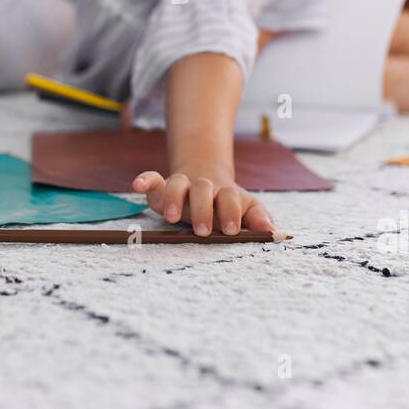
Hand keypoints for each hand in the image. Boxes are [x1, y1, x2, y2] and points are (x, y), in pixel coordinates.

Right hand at [131, 166, 274, 235]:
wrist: (207, 177)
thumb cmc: (227, 203)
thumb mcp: (245, 208)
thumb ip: (257, 216)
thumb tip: (271, 229)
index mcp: (224, 193)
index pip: (229, 198)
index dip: (231, 212)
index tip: (232, 230)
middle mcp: (202, 186)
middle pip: (202, 189)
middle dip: (203, 209)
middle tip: (204, 230)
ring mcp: (181, 184)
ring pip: (177, 183)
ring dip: (174, 198)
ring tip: (173, 218)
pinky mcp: (161, 187)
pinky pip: (152, 179)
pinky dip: (145, 180)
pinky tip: (138, 185)